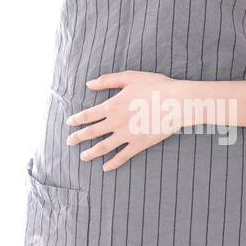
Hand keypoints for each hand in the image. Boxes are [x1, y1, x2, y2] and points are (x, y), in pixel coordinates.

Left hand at [65, 71, 184, 171]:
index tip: (69, 123)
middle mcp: (115, 122)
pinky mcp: (139, 144)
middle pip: (91, 132)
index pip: (88, 115)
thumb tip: (88, 84)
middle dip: (78, 137)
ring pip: (103, 147)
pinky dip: (113, 163)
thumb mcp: (129, 77)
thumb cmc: (155, 86)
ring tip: (82, 157)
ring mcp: (127, 135)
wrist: (176, 102)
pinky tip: (106, 167)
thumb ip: (107, 80)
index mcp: (112, 106)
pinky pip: (122, 156)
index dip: (77, 119)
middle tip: (68, 142)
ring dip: (91, 153)